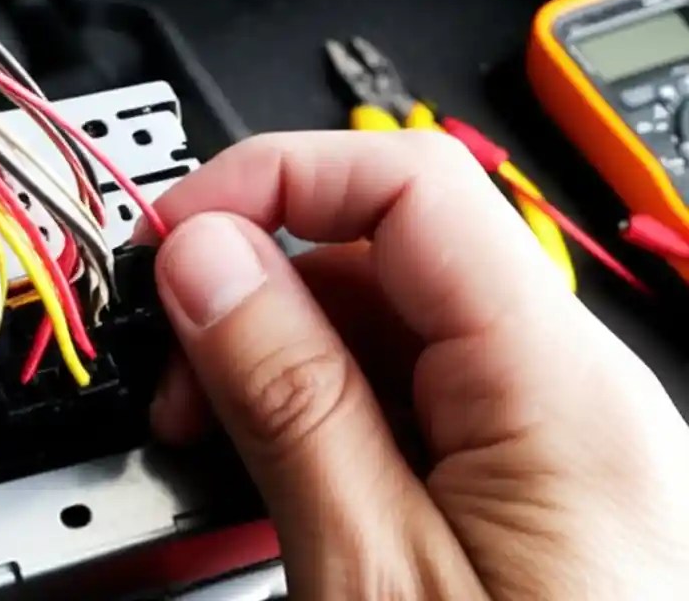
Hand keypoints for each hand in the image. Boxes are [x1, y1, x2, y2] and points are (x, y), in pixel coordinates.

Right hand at [144, 131, 688, 597]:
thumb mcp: (370, 570)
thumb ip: (290, 397)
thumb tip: (211, 261)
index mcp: (556, 389)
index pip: (409, 186)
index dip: (277, 181)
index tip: (176, 235)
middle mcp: (566, 394)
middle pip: (388, 255)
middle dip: (259, 287)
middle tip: (176, 367)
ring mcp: (544, 439)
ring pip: (386, 328)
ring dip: (275, 358)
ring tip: (213, 438)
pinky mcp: (516, 484)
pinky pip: (404, 400)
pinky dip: (316, 415)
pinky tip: (269, 472)